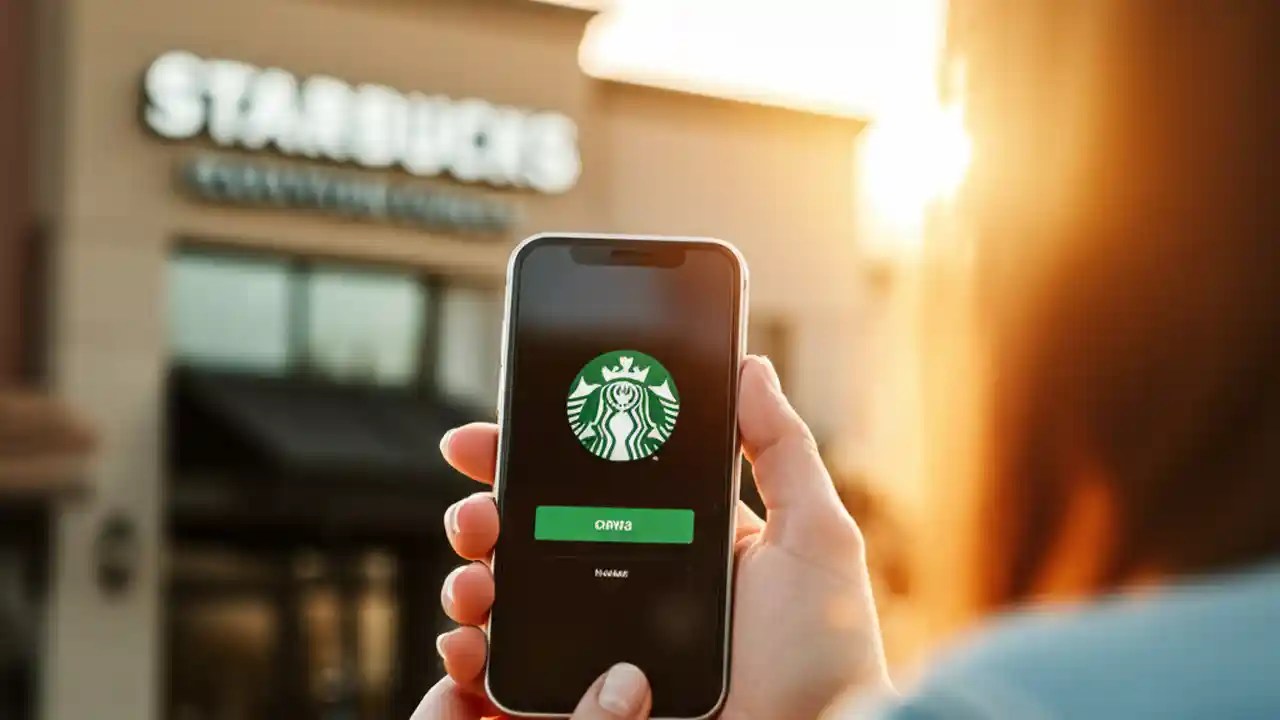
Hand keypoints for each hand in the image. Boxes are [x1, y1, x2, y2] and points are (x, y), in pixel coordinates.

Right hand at [417, 355, 889, 718]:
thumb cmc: (824, 656)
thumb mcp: (813, 538)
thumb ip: (782, 450)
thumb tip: (748, 365)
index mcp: (670, 543)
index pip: (583, 488)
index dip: (525, 462)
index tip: (479, 441)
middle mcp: (626, 591)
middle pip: (529, 543)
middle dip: (482, 520)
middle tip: (473, 517)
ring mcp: (600, 653)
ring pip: (506, 607)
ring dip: (469, 585)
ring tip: (470, 584)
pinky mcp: (587, 706)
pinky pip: (509, 683)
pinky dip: (471, 663)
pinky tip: (468, 647)